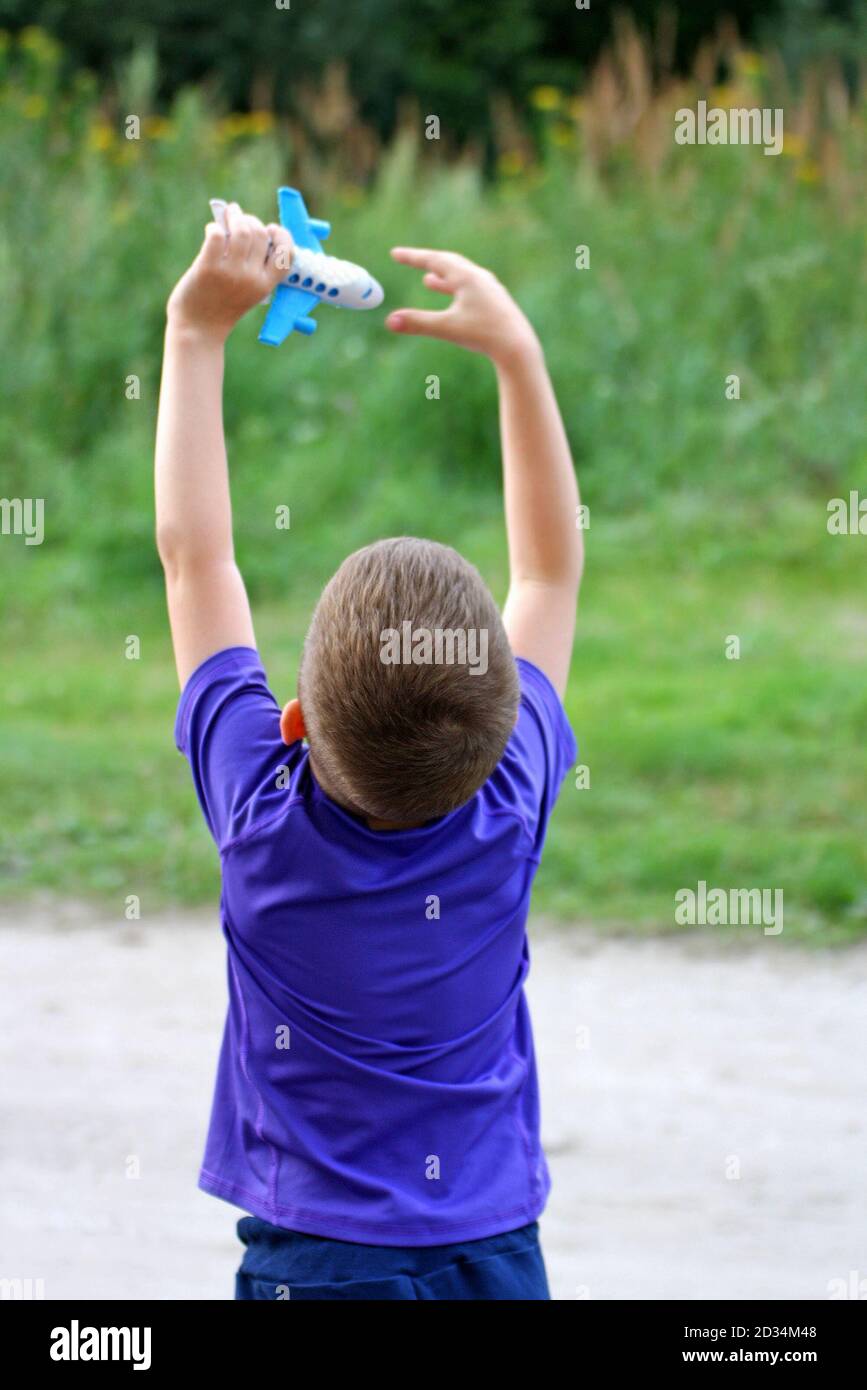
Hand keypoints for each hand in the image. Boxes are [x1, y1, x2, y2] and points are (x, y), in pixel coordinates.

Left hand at [166, 202, 293, 342]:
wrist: (199, 327)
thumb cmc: (222, 304)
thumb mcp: (248, 289)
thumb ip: (252, 263)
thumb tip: (244, 222)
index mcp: (265, 285)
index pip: (286, 254)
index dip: (282, 235)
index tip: (271, 229)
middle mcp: (251, 279)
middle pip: (260, 234)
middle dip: (250, 220)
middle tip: (239, 217)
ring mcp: (231, 273)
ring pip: (241, 230)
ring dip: (234, 217)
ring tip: (228, 214)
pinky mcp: (208, 268)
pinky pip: (216, 235)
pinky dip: (215, 227)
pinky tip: (212, 231)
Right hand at [386, 247, 539, 368]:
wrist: (518, 347)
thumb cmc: (484, 335)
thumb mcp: (448, 328)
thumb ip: (418, 323)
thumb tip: (389, 321)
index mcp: (466, 277)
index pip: (434, 260)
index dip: (412, 257)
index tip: (395, 253)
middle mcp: (479, 278)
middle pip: (448, 263)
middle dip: (426, 262)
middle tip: (409, 259)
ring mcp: (489, 289)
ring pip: (461, 277)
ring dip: (443, 278)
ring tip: (428, 280)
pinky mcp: (496, 303)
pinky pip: (471, 290)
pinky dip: (456, 291)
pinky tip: (454, 300)